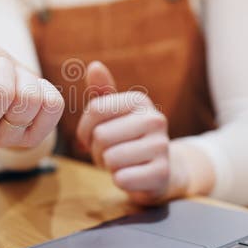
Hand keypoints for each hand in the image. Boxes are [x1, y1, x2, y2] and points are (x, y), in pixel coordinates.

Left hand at [76, 61, 184, 205]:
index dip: (85, 129)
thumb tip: (94, 66)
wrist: (159, 171)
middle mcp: (155, 119)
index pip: (95, 110)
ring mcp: (162, 146)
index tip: (95, 136)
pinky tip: (132, 176)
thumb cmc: (127, 139)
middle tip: (111, 152)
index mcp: (139, 101)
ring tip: (122, 163)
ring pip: (110, 158)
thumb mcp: (113, 114)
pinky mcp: (162, 173)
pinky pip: (122, 178)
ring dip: (108, 166)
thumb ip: (101, 91)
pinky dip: (120, 181)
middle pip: (101, 135)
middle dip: (97, 150)